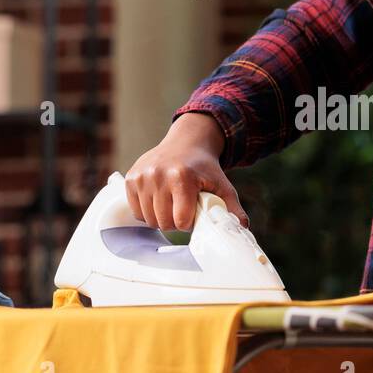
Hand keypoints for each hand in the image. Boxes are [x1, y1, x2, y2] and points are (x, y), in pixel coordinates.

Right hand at [124, 112, 248, 231]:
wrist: (186, 143)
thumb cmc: (204, 168)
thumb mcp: (222, 186)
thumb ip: (232, 208)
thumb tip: (241, 228)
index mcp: (182, 177)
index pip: (180, 220)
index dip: (188, 223)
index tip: (194, 213)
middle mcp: (158, 174)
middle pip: (163, 222)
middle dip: (175, 222)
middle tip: (183, 210)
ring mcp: (142, 176)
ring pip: (148, 219)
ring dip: (160, 218)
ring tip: (172, 205)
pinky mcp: (131, 178)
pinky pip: (136, 210)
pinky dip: (147, 211)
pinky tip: (159, 200)